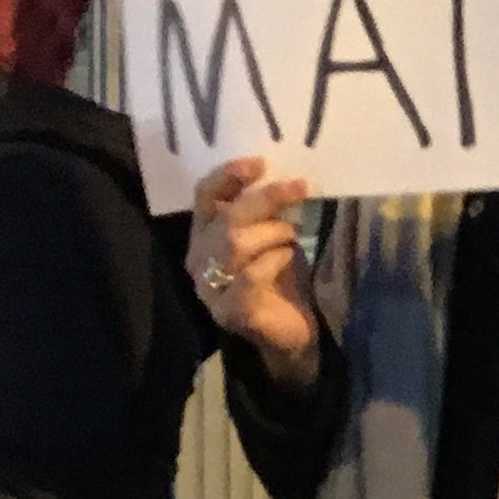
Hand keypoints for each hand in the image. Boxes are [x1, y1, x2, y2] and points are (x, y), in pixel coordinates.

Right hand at [187, 156, 322, 385]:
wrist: (289, 335)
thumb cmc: (279, 280)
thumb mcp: (271, 238)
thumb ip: (265, 213)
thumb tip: (285, 177)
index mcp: (204, 235)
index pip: (204, 197)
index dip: (228, 176)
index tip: (260, 164)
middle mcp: (199, 260)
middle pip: (225, 220)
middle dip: (265, 199)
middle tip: (299, 188)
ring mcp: (210, 289)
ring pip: (235, 245)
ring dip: (272, 232)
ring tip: (293, 233)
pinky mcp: (230, 312)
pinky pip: (249, 277)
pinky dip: (273, 261)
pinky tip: (289, 257)